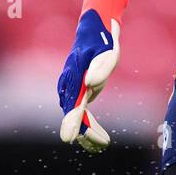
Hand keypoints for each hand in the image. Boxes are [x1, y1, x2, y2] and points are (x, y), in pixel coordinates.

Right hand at [57, 0, 128, 151]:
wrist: (94, 31)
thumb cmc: (102, 41)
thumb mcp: (108, 52)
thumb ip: (100, 68)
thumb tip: (90, 84)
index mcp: (74, 75)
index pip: (71, 102)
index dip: (70, 121)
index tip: (67, 139)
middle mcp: (68, 84)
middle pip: (73, 114)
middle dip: (86, 132)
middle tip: (103, 143)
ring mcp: (70, 89)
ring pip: (75, 117)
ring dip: (88, 132)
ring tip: (104, 143)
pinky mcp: (77, 93)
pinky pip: (80, 114)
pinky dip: (89, 127)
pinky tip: (101, 139)